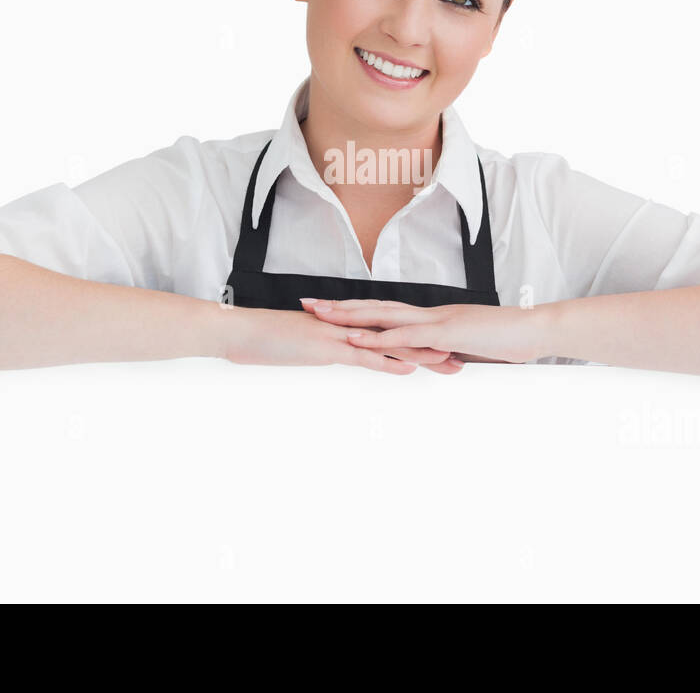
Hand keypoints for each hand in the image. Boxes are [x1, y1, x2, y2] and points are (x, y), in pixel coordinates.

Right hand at [216, 305, 460, 374]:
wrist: (239, 329)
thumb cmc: (263, 339)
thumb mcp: (298, 346)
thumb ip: (317, 347)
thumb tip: (329, 353)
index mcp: (341, 327)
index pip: (386, 334)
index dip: (414, 342)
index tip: (440, 350)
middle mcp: (346, 328)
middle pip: (397, 338)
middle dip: (428, 348)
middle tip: (460, 358)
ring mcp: (338, 337)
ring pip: (388, 345)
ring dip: (419, 354)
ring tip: (449, 362)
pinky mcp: (326, 348)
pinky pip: (362, 356)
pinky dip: (387, 363)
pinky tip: (409, 370)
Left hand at [299, 299, 549, 365]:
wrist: (537, 329)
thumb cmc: (510, 339)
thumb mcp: (473, 348)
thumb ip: (453, 352)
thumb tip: (442, 360)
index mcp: (434, 317)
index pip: (388, 310)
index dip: (358, 308)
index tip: (329, 308)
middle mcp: (430, 313)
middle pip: (376, 306)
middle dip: (340, 306)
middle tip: (307, 303)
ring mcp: (437, 321)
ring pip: (384, 315)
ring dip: (350, 316)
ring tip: (321, 315)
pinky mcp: (446, 333)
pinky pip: (406, 335)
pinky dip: (379, 337)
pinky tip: (358, 339)